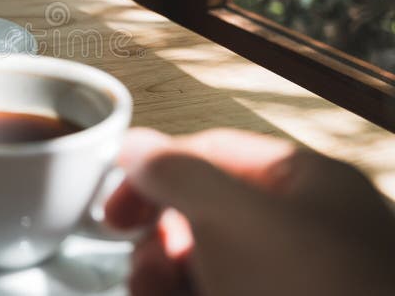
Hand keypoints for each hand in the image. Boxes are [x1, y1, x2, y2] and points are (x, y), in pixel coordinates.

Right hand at [105, 128, 394, 295]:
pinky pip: (221, 292)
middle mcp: (306, 229)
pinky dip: (187, 294)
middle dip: (161, 239)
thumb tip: (135, 145)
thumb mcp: (231, 216)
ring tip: (152, 293)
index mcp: (307, 182)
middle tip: (143, 268)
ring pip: (210, 264)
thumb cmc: (311, 289)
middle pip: (207, 213)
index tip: (114, 207)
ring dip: (166, 276)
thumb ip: (176, 172)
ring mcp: (297, 281)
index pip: (213, 152)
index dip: (156, 170)